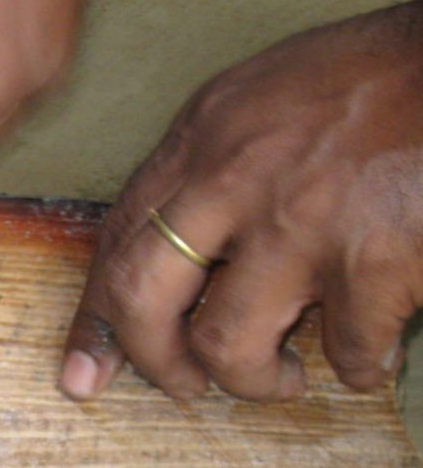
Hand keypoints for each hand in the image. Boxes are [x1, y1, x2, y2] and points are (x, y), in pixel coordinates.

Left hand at [61, 1, 422, 402]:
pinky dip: (360, 367)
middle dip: (151, 362)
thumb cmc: (384, 81)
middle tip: (181, 387)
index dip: (96, 317)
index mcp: (205, 135)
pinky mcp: (370, 261)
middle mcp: (234, 178)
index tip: (84, 370)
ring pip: (226, 344)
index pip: (118, 239)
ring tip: (281, 378)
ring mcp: (299, 223)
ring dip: (252, 380)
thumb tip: (173, 251)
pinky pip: (346, 350)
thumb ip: (214, 167)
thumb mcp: (268, 99)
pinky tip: (371, 358)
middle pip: (142, 298)